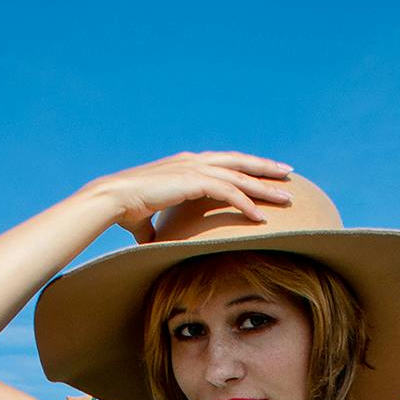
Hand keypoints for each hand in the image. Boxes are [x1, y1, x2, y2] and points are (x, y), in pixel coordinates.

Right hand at [81, 151, 297, 243]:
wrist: (112, 199)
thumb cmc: (125, 208)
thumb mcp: (146, 215)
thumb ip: (155, 224)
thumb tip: (153, 239)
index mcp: (186, 163)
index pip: (224, 161)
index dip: (246, 165)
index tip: (265, 171)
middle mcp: (193, 160)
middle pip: (240, 161)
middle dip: (265, 167)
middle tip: (288, 174)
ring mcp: (194, 168)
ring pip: (240, 176)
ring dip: (265, 188)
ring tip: (286, 199)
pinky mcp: (193, 181)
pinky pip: (228, 192)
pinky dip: (246, 204)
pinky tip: (261, 218)